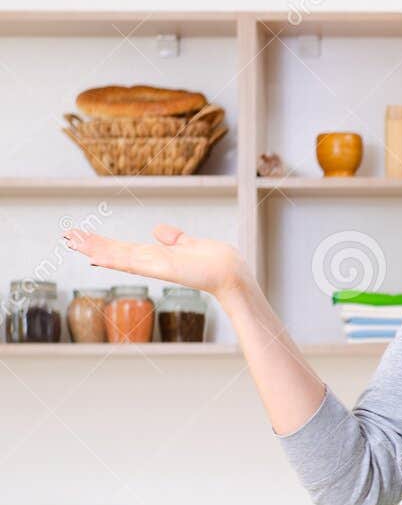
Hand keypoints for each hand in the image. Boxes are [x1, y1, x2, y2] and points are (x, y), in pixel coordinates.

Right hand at [63, 224, 250, 298]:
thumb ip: (174, 238)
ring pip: (118, 256)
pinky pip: (133, 263)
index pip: (125, 249)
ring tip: (71, 240)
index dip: (105, 243)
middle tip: (67, 236)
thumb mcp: (191, 244)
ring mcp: (155, 266)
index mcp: (158, 257)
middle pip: (116, 252)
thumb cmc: (217, 262)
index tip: (85, 237)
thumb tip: (158, 230)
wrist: (232, 275)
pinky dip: (113, 258)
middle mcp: (153, 263)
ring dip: (94, 247)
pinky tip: (95, 256)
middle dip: (91, 244)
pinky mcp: (161, 268)